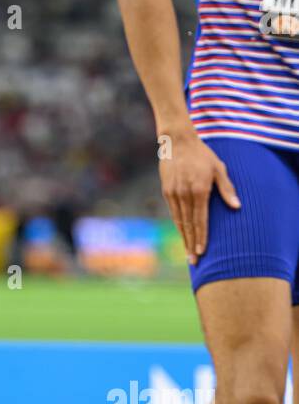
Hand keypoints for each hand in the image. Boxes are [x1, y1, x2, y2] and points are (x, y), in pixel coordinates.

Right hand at [158, 128, 239, 263]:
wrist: (178, 141)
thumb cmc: (203, 155)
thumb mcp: (219, 169)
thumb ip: (227, 189)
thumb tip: (237, 207)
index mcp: (199, 190)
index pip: (200, 220)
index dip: (201, 237)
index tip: (202, 251)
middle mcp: (184, 194)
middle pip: (188, 225)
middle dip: (191, 244)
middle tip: (194, 261)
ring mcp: (173, 193)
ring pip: (179, 221)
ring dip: (183, 237)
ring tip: (188, 252)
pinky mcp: (166, 191)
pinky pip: (173, 212)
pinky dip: (178, 225)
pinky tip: (182, 233)